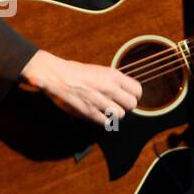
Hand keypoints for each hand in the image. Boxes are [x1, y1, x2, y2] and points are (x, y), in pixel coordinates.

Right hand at [19, 49, 141, 124]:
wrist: (56, 76)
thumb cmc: (75, 72)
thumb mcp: (99, 70)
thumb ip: (113, 80)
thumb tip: (124, 89)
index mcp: (112, 75)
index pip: (137, 90)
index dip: (134, 95)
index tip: (128, 96)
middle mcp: (109, 88)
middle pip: (131, 104)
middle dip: (126, 106)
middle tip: (118, 104)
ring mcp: (100, 101)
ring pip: (120, 115)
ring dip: (114, 114)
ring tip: (106, 109)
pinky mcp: (90, 113)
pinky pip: (107, 122)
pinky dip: (105, 121)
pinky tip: (99, 115)